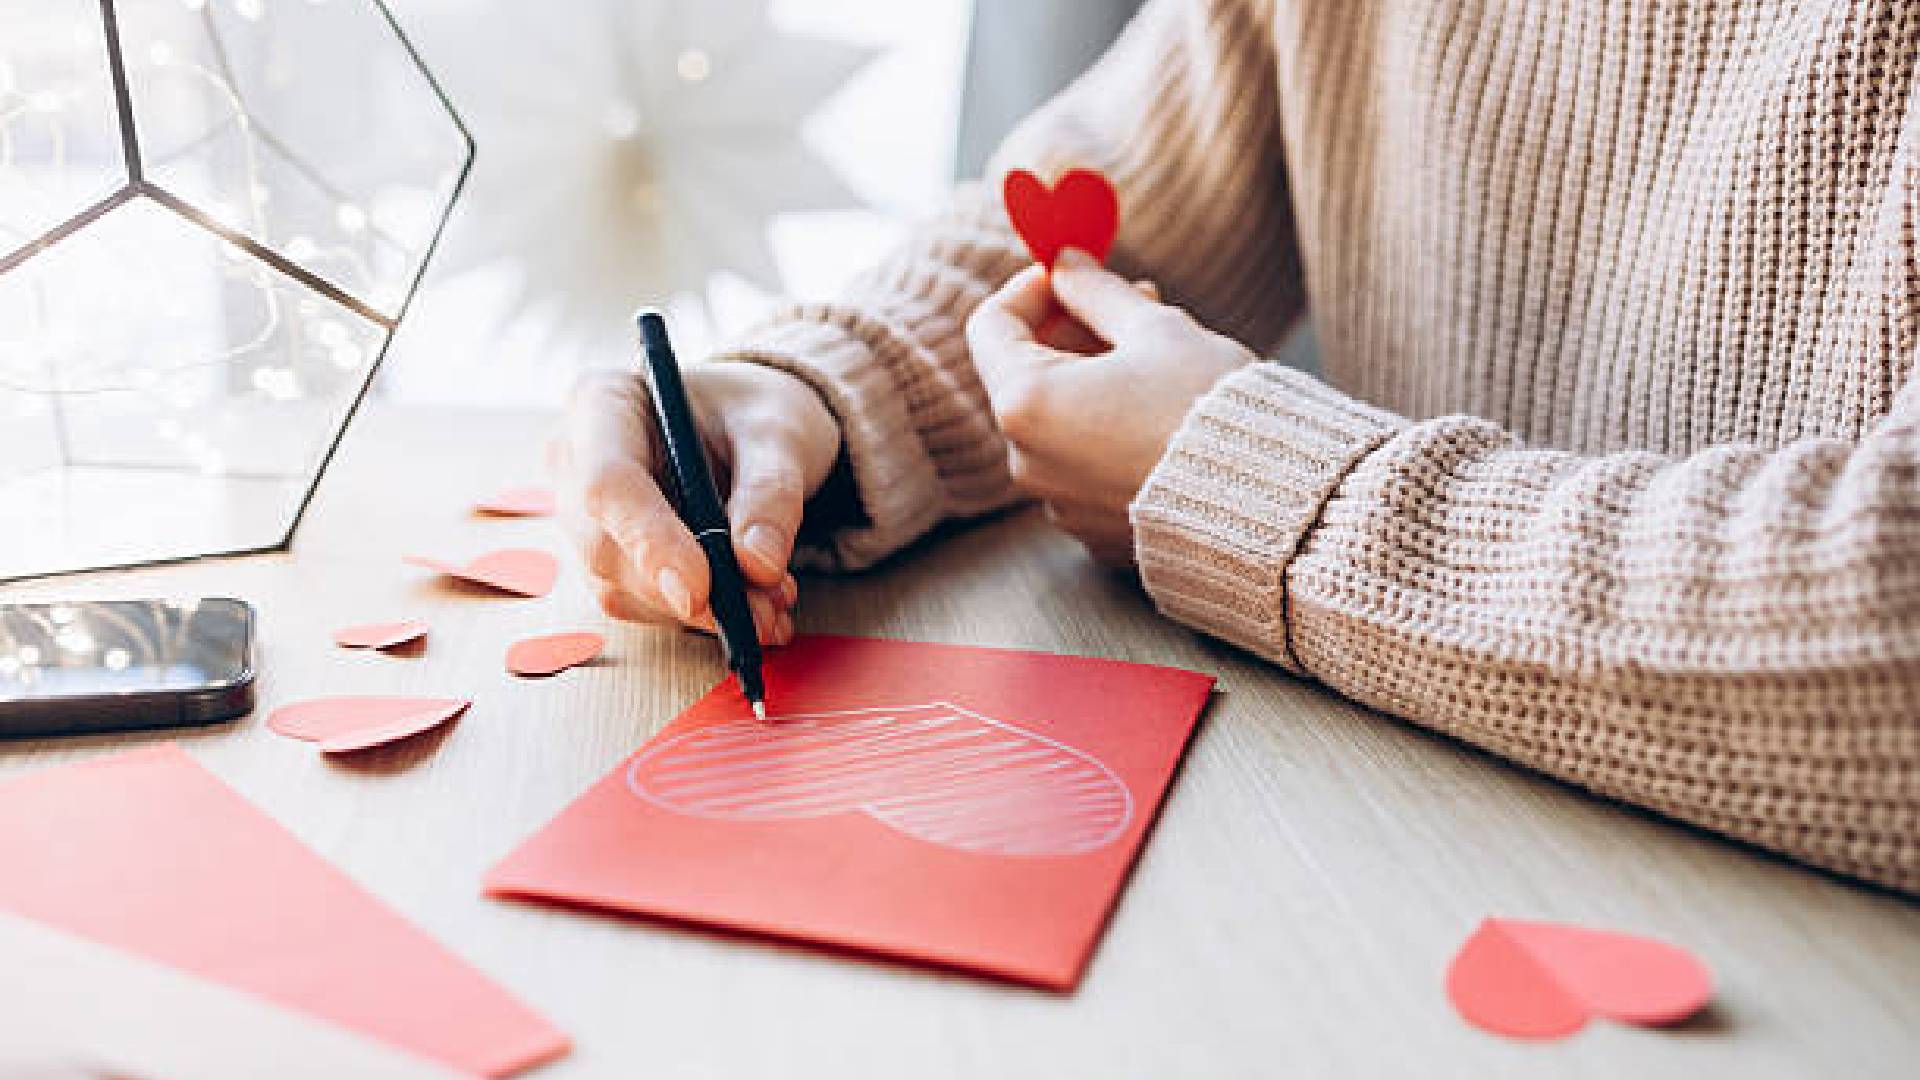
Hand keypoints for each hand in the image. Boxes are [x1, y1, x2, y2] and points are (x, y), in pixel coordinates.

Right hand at [549, 363, 840, 641]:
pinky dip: (701, 616)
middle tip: (761, 614)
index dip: (650, 542)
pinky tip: (753, 607)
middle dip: (686, 592)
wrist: (749, 431)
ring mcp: (584, 517)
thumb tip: (757, 564)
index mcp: (602, 403)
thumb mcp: (778, 434)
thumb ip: (771, 492)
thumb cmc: (754, 414)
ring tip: (771, 606)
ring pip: (623, 588)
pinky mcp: (609, 560)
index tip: (701, 590)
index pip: (607, 484)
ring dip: (701, 613)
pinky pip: (643, 604)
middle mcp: (576, 462)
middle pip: (607, 548)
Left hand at [967, 248, 1252, 564]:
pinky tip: (1162, 418)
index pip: (990, 326)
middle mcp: (1027, 462)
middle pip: (1025, 375)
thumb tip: (1064, 264)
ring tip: (1161, 360)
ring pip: (1058, 422)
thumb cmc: (1210, 409)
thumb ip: (1096, 291)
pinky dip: (1108, 434)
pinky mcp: (1093, 532)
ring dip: (1094, 381)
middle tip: (1136, 301)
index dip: (1030, 289)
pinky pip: (1086, 468)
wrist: (1268, 503)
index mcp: (1026, 404)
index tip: (1072, 274)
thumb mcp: (1156, 329)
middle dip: (1073, 332)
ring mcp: (1059, 503)